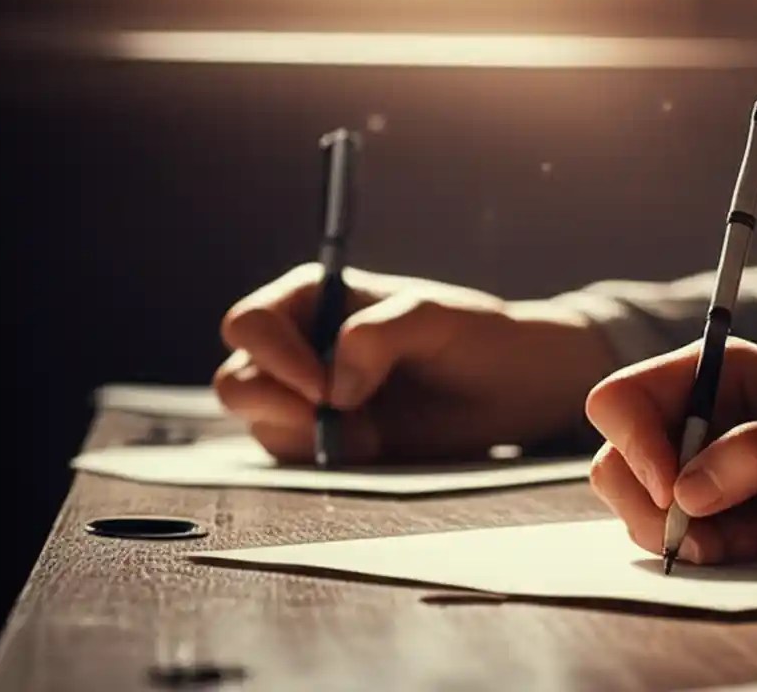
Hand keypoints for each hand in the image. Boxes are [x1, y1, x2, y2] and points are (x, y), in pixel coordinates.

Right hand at [213, 264, 614, 461]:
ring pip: (261, 424)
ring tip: (372, 434)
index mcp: (315, 297)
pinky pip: (294, 458)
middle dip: (276, 406)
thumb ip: (381, 334)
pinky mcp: (330, 440)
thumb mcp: (437, 319)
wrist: (517, 388)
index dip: (275, 358)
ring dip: (304, 438)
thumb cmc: (480, 336)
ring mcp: (310, 396)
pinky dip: (322, 460)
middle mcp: (302, 344)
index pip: (251, 323)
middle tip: (338, 419)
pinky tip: (374, 448)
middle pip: (239, 379)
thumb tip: (335, 385)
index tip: (325, 388)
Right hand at [585, 339, 756, 564]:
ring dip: (682, 532)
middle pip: (617, 458)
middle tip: (700, 532)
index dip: (632, 446)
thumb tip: (683, 497)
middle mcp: (698, 412)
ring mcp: (706, 462)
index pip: (621, 400)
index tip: (675, 490)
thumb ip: (747, 458)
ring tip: (748, 536)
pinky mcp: (722, 507)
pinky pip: (677, 534)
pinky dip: (706, 548)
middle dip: (650, 503)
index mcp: (712, 371)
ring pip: (640, 503)